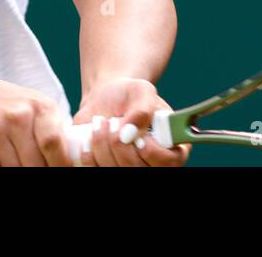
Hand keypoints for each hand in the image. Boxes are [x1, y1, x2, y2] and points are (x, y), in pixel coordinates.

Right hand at [0, 78, 74, 166]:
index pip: (53, 144)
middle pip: (35, 162)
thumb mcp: (41, 110)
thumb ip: (56, 132)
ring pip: (13, 169)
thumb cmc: (15, 108)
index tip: (61, 171)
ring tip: (19, 162)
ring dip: (18, 173)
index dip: (59, 165)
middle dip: (40, 172)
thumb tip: (74, 163)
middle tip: (40, 168)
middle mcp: (17, 116)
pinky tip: (2, 165)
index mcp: (41, 108)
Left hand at [72, 77, 190, 166]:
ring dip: (102, 146)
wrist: (106, 100)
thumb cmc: (129, 95)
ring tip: (100, 123)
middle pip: (138, 169)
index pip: (170, 162)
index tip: (139, 137)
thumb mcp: (141, 91)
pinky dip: (89, 156)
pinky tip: (89, 138)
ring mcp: (129, 168)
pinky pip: (95, 171)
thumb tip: (129, 133)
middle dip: (120, 144)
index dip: (152, 152)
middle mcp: (152, 163)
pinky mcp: (107, 169)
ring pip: (115, 171)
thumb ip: (142, 109)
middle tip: (113, 121)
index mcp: (171, 145)